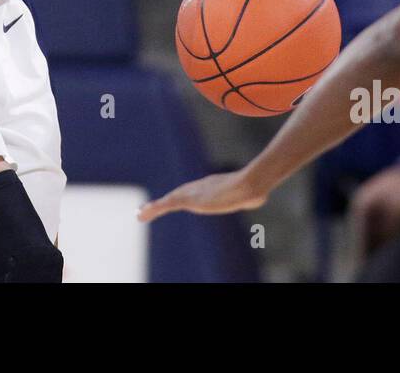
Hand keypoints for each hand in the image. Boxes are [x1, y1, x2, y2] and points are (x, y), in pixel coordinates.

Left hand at [137, 170, 265, 222]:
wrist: (248, 184)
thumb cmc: (253, 189)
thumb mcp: (252, 195)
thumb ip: (251, 196)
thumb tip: (259, 196)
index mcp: (212, 186)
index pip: (194, 192)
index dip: (183, 196)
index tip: (174, 200)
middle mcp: (199, 187)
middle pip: (178, 194)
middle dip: (165, 202)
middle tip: (152, 207)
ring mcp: (193, 192)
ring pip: (168, 200)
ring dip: (154, 208)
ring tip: (140, 214)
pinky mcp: (188, 199)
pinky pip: (165, 205)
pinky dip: (152, 209)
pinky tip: (141, 214)